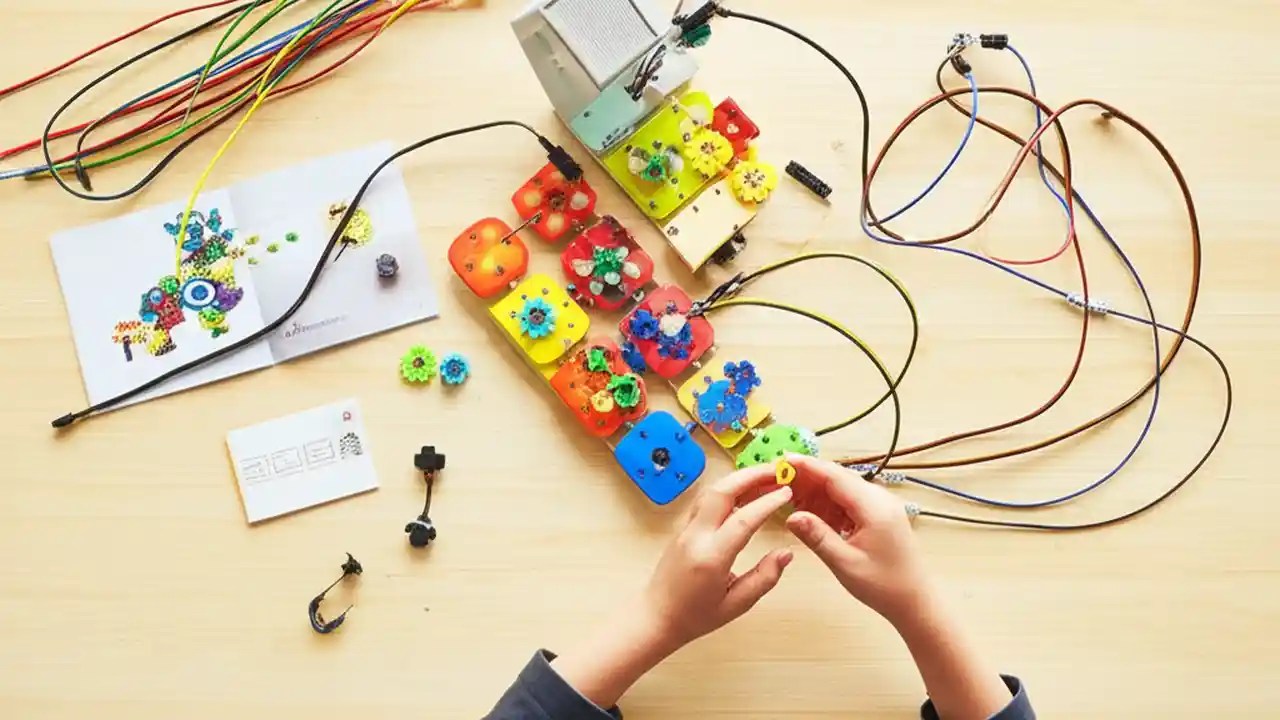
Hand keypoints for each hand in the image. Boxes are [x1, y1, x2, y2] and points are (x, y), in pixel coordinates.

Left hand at [550, 466, 793, 709]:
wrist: (655, 617)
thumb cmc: (695, 616)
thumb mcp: (736, 605)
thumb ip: (764, 578)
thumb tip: (786, 553)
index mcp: (711, 557)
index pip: (743, 520)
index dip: (767, 502)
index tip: (787, 491)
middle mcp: (696, 537)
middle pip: (722, 492)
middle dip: (751, 475)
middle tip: (778, 470)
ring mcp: (686, 530)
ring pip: (712, 491)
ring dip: (738, 479)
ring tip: (766, 476)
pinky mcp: (683, 528)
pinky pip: (706, 501)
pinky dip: (728, 490)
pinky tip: (745, 491)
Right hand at [783, 455, 931, 625]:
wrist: (915, 601)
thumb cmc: (884, 586)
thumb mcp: (845, 563)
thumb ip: (817, 536)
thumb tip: (791, 516)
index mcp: (874, 507)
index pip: (835, 476)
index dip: (807, 466)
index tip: (782, 460)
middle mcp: (880, 499)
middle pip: (838, 478)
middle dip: (808, 478)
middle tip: (779, 481)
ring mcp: (881, 505)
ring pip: (842, 488)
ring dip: (817, 492)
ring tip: (792, 499)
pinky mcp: (879, 514)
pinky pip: (849, 500)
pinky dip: (829, 504)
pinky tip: (814, 514)